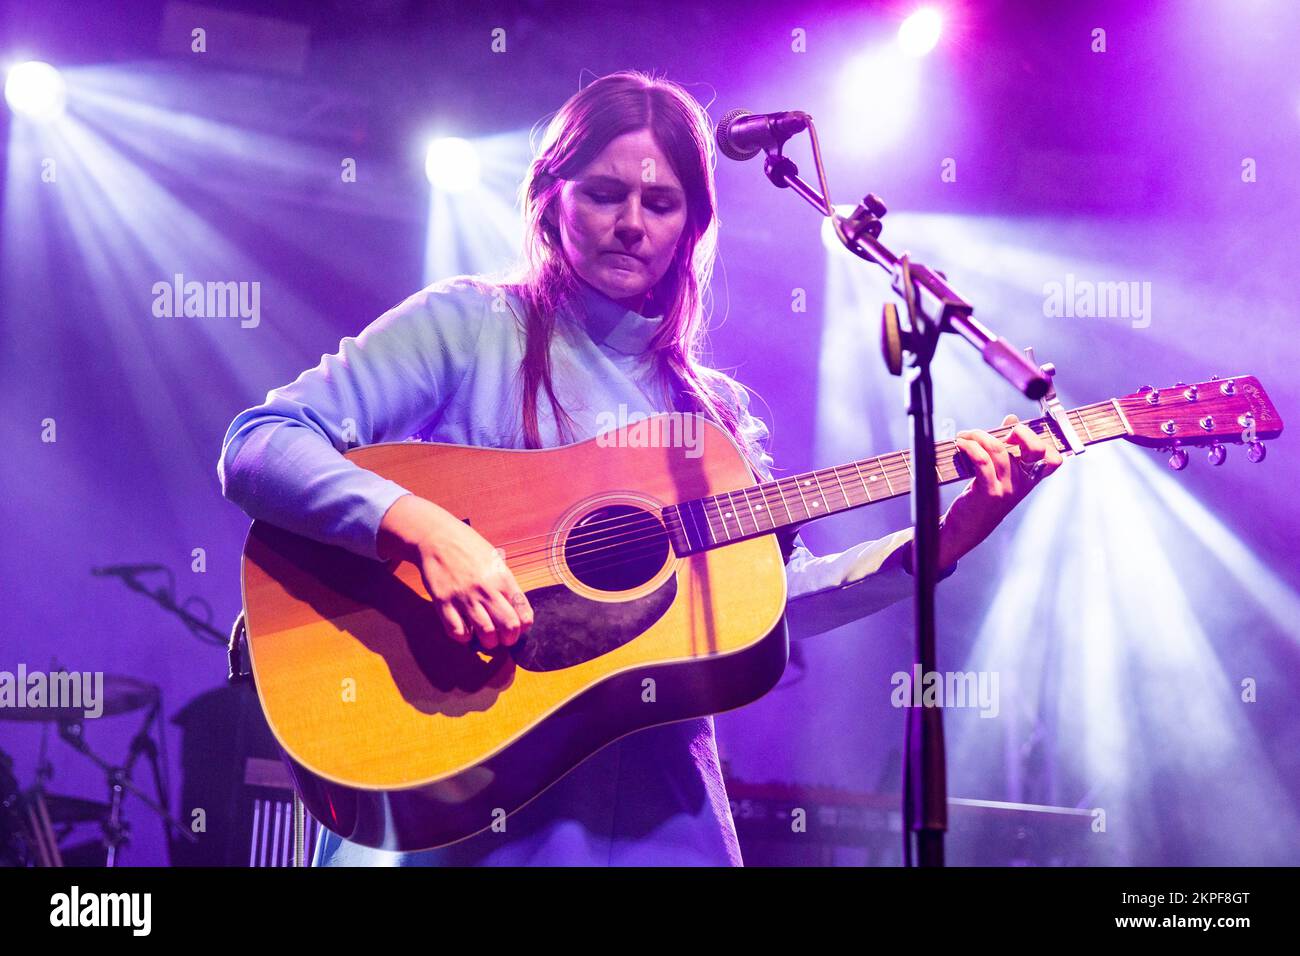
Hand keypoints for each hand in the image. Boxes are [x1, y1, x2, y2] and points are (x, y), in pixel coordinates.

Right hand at [377, 494, 532, 648]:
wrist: (436, 537)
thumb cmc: (467, 547)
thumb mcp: (494, 559)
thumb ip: (505, 582)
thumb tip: (517, 606)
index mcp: (503, 578)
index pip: (524, 612)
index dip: (523, 627)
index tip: (517, 628)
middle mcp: (486, 589)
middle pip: (509, 627)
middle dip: (509, 640)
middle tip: (503, 639)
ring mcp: (465, 596)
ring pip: (486, 634)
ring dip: (488, 642)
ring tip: (486, 638)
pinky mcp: (443, 602)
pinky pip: (457, 631)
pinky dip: (463, 637)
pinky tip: (464, 631)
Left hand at [939, 414, 1062, 565]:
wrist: (966, 529)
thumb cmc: (983, 498)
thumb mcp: (1001, 474)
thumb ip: (1008, 447)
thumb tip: (1012, 419)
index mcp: (1030, 478)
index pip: (1054, 460)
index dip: (1040, 440)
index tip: (1015, 434)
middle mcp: (1023, 483)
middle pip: (1035, 449)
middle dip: (1017, 431)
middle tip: (993, 432)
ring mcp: (1007, 488)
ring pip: (1000, 450)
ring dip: (979, 436)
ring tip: (965, 436)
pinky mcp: (989, 492)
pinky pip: (982, 461)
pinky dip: (970, 447)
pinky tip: (961, 444)